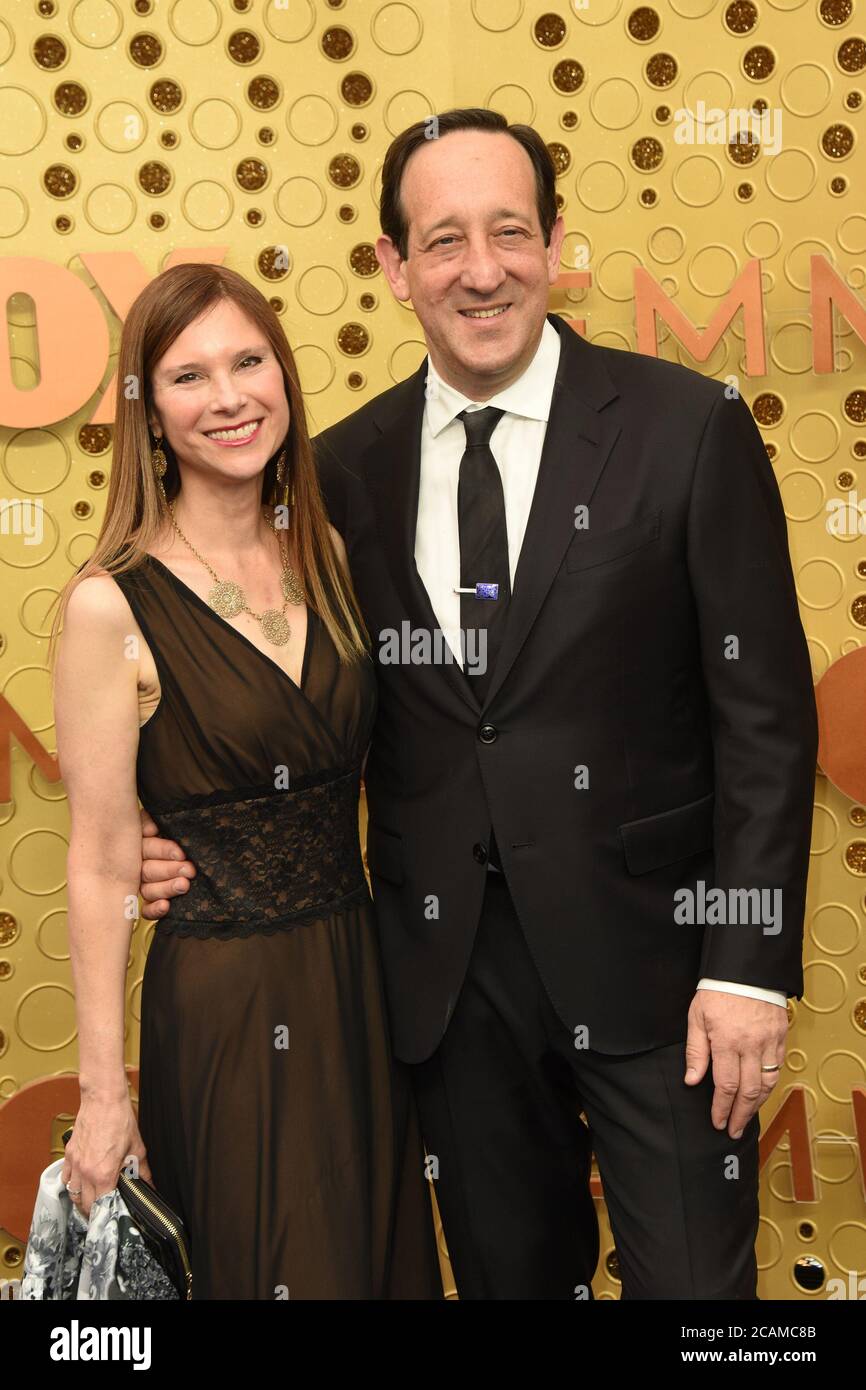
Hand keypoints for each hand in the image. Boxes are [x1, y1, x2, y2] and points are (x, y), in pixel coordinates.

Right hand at [61, 1095, 152, 1219]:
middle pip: (84, 1204)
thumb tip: (150, 1185)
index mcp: (103, 1173)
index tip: (111, 1217)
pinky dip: (72, 1184)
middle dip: (94, 1212)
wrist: (103, 1099)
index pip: (100, 1206)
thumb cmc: (120, 1120)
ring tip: (92, 1201)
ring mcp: (75, 1163)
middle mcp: (86, 1172)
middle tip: (103, 1212)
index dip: (106, 1215)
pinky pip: (66, 1178)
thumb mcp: (137, 1148)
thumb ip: (142, 1171)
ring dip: (82, 1200)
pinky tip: (81, 1183)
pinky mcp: (69, 1154)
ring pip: (73, 1193)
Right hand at [139, 806, 195, 919]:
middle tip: (189, 870)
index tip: (181, 854)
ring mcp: (141, 884)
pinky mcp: (148, 902)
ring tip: (184, 885)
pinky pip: (145, 910)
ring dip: (165, 888)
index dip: (163, 850)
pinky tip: (165, 906)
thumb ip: (151, 822)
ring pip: (147, 889)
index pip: (147, 847)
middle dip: (169, 870)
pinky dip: (154, 909)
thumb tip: (152, 829)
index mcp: (140, 844)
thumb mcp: (164, 825)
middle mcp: (137, 865)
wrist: (190, 852)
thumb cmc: (173, 835)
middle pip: (147, 870)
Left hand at [684, 990, 786, 1138]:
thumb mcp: (697, 1017)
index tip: (718, 1122)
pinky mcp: (781, 1036)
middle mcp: (751, 1045)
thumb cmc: (717, 991)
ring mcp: (769, 1041)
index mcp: (726, 1041)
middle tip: (734, 1130)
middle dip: (741, 1115)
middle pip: (749, 1091)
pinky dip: (770, 1084)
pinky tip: (761, 1092)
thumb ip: (696, 1051)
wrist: (745, 969)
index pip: (726, 1085)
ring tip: (746, 1116)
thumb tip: (692, 1081)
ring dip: (757, 1104)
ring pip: (767, 1083)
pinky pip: (778, 1067)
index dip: (722, 1108)